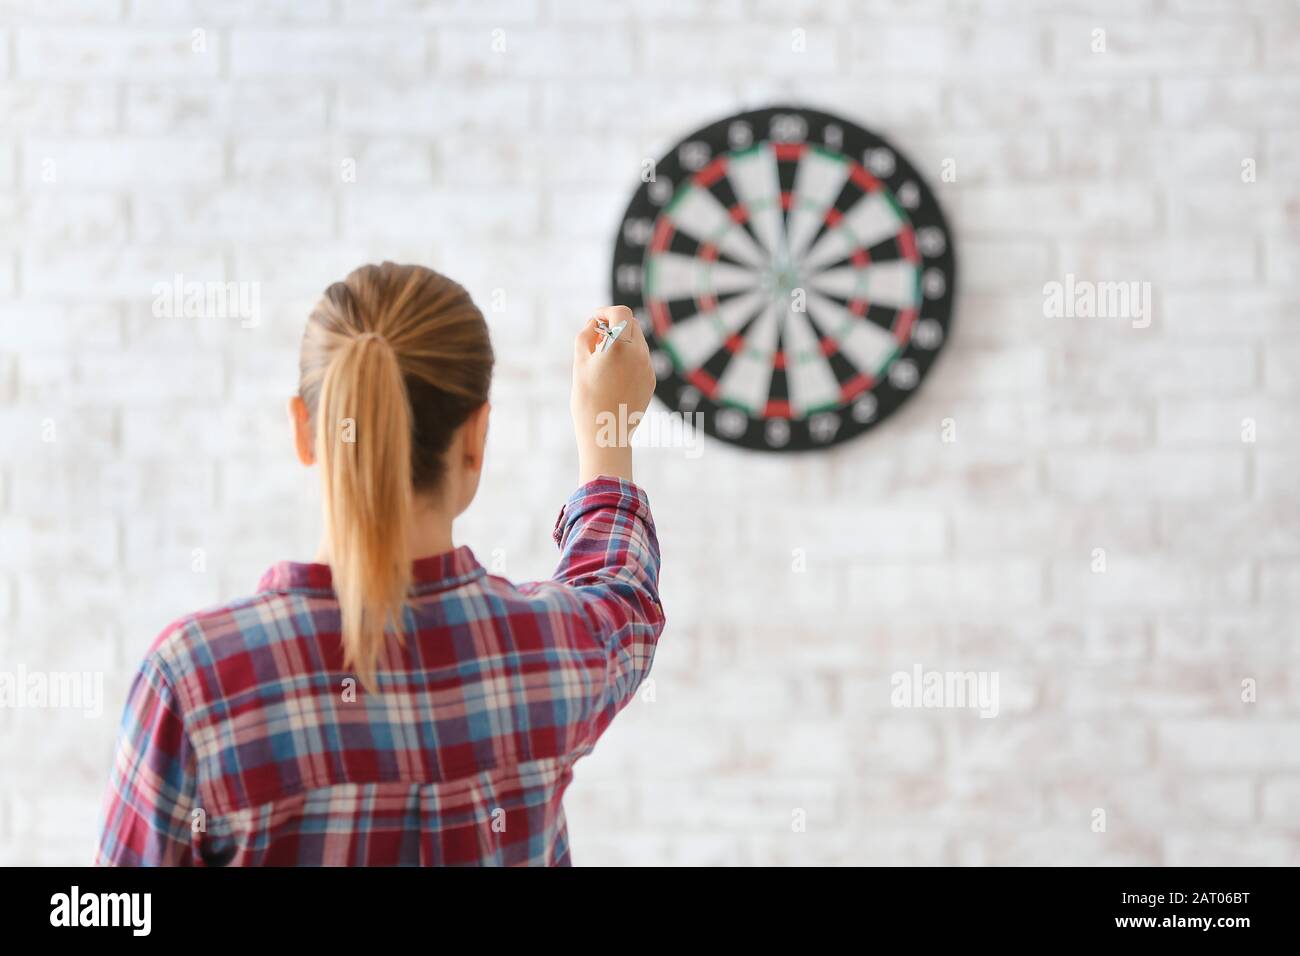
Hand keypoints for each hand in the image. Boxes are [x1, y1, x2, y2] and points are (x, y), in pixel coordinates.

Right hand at [570, 305, 655, 483]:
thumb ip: (586, 335)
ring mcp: (648, 368)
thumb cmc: (587, 399)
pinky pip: (641, 359)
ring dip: (622, 341)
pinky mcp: (651, 381)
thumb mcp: (579, 363)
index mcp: (620, 345)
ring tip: (603, 359)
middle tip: (596, 339)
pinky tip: (613, 375)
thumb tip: (594, 323)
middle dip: (614, 325)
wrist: (606, 435)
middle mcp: (639, 354)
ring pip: (638, 342)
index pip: (621, 312)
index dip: (605, 311)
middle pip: (632, 324)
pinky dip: (629, 357)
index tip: (595, 320)